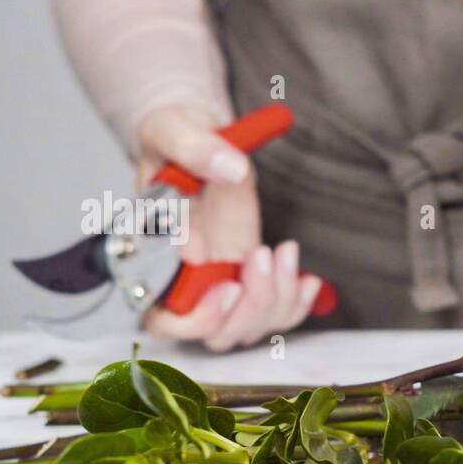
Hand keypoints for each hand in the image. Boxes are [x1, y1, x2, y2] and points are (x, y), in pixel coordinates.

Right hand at [135, 105, 321, 351]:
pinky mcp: (251, 275)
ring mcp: (223, 281)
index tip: (231, 288)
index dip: (198, 319)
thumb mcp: (172, 129)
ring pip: (251, 328)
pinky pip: (277, 312)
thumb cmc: (174, 140)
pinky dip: (297, 302)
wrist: (198, 136)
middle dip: (251, 308)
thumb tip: (230, 167)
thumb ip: (195, 148)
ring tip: (285, 253)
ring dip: (278, 301)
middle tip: (263, 258)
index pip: (165, 320)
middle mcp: (189, 279)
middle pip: (218, 334)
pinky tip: (306, 276)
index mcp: (157, 257)